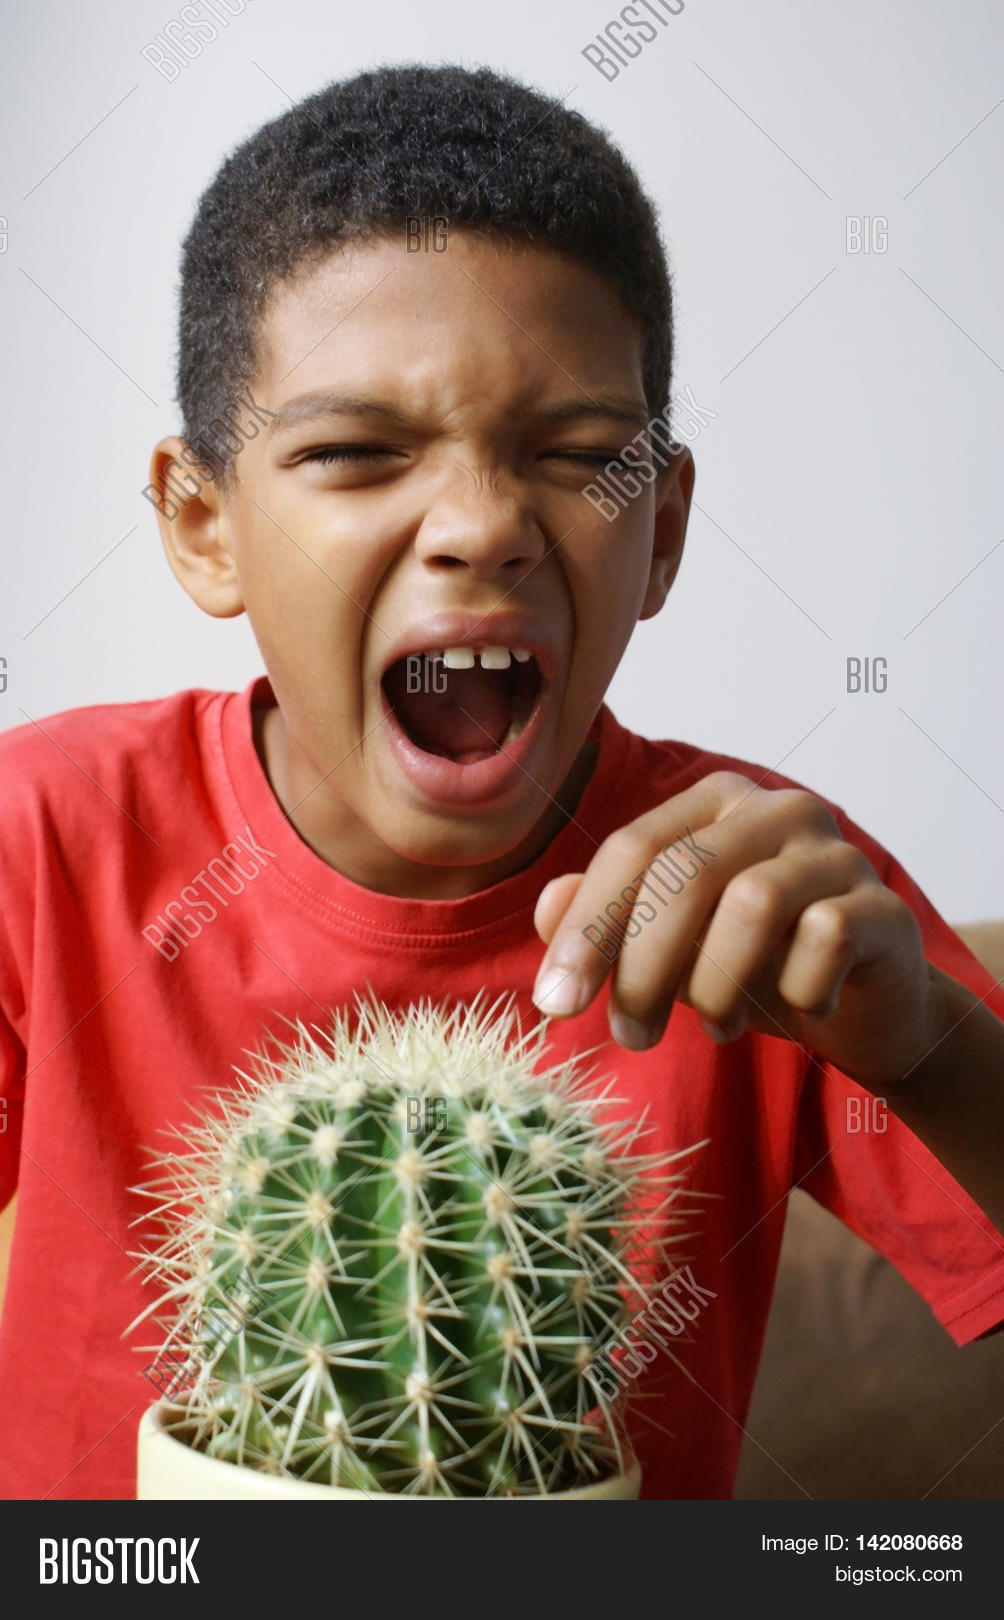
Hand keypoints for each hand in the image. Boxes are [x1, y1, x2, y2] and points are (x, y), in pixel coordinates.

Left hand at [531, 771, 943, 1088]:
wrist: (866, 1007)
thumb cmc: (755, 966)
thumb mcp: (670, 947)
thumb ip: (607, 920)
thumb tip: (548, 909)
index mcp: (713, 804)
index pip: (633, 849)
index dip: (587, 928)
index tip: (555, 1004)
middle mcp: (775, 810)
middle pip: (686, 873)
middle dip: (643, 965)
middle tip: (630, 1035)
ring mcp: (835, 852)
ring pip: (753, 902)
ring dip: (717, 983)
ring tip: (715, 1027)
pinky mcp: (883, 906)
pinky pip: (826, 938)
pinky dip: (796, 988)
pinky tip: (797, 1009)